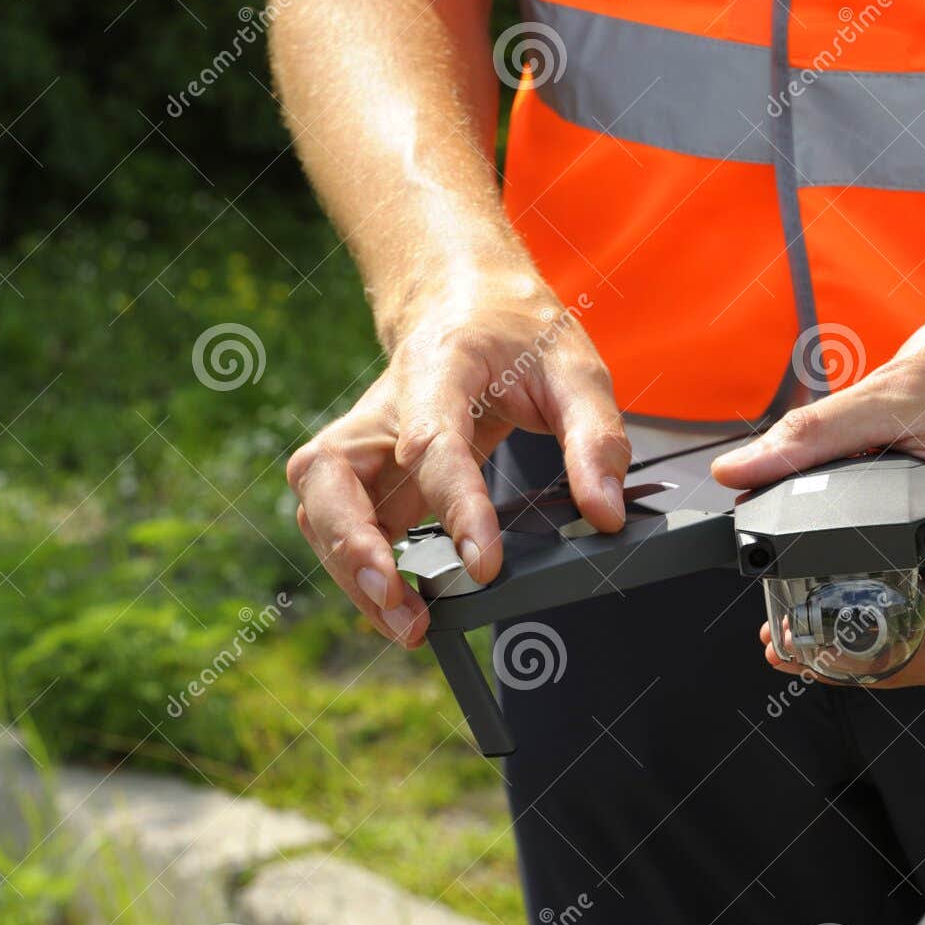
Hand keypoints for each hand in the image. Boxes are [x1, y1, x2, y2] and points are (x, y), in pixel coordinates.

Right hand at [287, 274, 629, 647]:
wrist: (468, 302)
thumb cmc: (517, 332)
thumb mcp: (575, 370)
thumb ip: (595, 440)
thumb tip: (605, 514)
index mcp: (438, 367)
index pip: (432, 442)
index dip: (454, 505)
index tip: (483, 564)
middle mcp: (383, 406)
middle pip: (329, 474)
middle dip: (355, 545)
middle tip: (404, 602)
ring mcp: (366, 441)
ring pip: (319, 505)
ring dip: (348, 568)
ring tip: (404, 622)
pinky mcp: (367, 474)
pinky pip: (339, 523)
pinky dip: (357, 568)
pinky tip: (396, 604)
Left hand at [712, 273, 924, 686]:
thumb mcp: (891, 393)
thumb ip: (813, 435)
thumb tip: (742, 469)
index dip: (892, 658)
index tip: (826, 655)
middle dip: (878, 658)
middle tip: (803, 650)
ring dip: (893, 637)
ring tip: (817, 632)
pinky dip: (912, 604)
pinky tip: (860, 593)